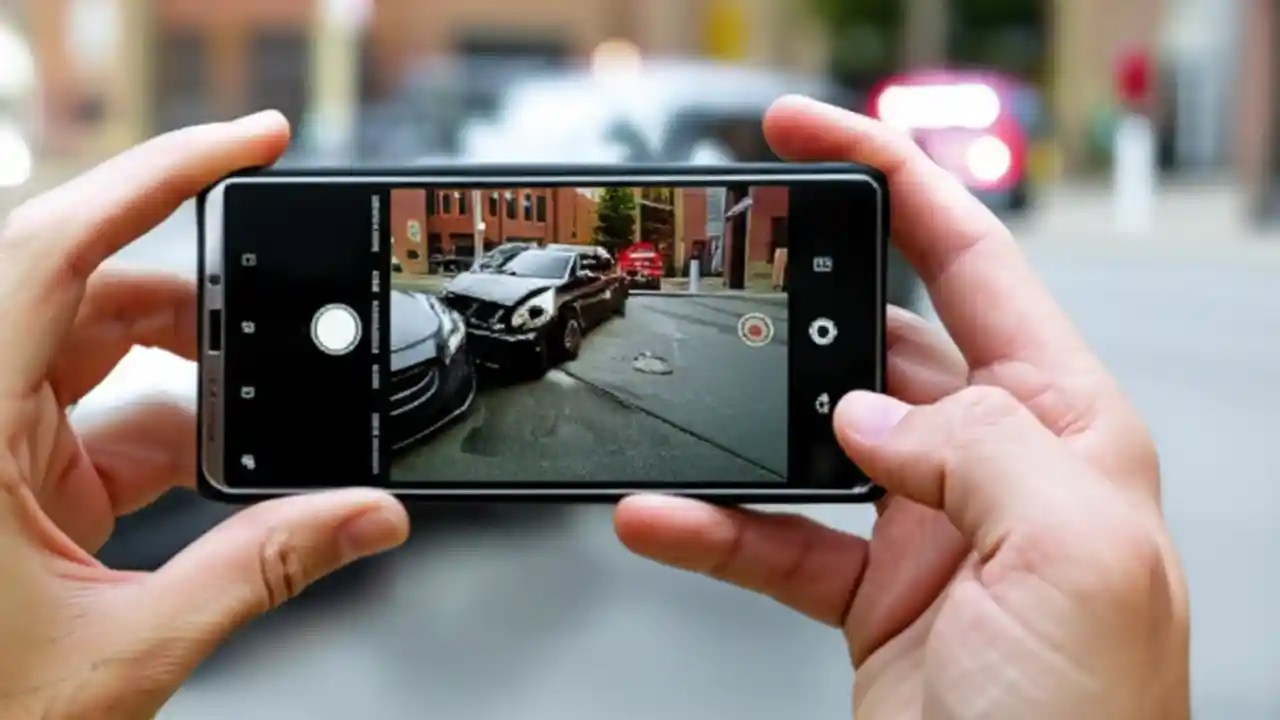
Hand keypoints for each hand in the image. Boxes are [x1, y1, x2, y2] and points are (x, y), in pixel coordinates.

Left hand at [0, 112, 408, 717]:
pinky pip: (109, 418)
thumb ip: (259, 574)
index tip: (253, 144)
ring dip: (199, 376)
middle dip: (210, 301)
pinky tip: (230, 464)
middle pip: (98, 294)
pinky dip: (180, 431)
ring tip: (273, 410)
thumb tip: (364, 519)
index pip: (58, 248)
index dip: (160, 175)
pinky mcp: (15, 476)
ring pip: (107, 353)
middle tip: (299, 317)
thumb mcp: (125, 648)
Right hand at [615, 96, 1189, 718]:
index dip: (897, 182)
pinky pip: (774, 540)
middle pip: (883, 341)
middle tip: (737, 274)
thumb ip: (978, 449)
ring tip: (685, 410)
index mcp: (1065, 430)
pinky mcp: (870, 594)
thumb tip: (871, 410)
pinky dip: (712, 526)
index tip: (816, 138)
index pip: (974, 265)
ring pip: (813, 442)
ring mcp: (928, 531)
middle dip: (806, 303)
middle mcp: (995, 470)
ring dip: (741, 430)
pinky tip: (664, 518)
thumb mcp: (1073, 556)